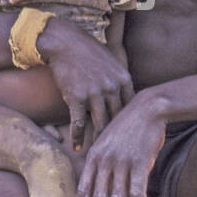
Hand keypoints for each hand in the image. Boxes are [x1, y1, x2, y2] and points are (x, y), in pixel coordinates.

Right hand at [39, 18, 133, 149]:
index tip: (129, 137)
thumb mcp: (112, 62)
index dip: (130, 124)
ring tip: (99, 154)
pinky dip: (78, 137)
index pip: (131, 108)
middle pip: (118, 119)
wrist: (65, 42)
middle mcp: (111, 87)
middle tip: (118, 153)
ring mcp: (94, 93)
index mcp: (123, 79)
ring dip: (99, 141)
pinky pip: (79, 123)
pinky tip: (76, 147)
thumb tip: (129, 98)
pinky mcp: (76, 97)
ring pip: (100, 124)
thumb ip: (121, 81)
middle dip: (118, 137)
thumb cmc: (89, 52)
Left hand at [76, 96, 165, 196]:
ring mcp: (121, 162)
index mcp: (93, 157)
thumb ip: (99, 161)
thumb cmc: (127, 127)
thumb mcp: (106, 141)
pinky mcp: (139, 162)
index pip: (83, 190)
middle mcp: (104, 161)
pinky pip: (137, 192)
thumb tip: (95, 183)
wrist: (147, 109)